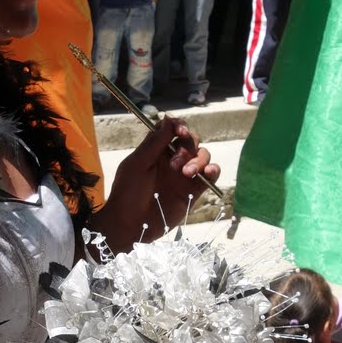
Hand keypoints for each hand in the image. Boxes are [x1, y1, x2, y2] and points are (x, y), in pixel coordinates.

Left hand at [95, 118, 219, 250]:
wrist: (130, 224)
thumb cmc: (128, 192)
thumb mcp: (137, 164)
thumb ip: (154, 142)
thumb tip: (168, 118)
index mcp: (157, 151)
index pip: (173, 130)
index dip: (180, 126)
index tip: (180, 131)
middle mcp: (172, 160)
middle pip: (191, 142)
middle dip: (188, 147)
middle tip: (174, 164)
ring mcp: (184, 176)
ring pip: (202, 156)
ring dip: (199, 160)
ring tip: (186, 173)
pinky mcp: (193, 191)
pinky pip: (209, 176)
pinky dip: (213, 171)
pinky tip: (208, 172)